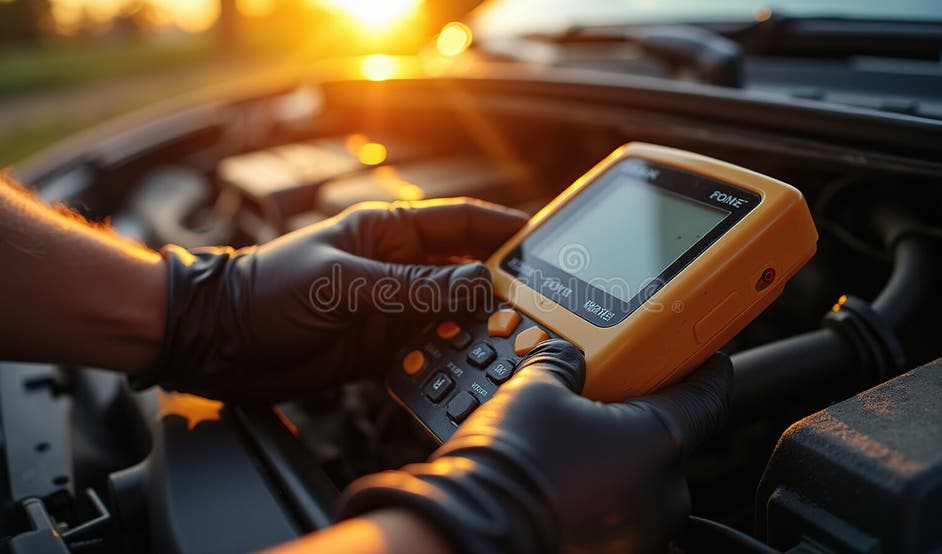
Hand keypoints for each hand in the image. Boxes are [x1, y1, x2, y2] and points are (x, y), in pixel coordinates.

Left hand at [136, 198, 527, 402]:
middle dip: (502, 287)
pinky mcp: (383, 349)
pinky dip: (452, 361)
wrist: (217, 342)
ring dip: (480, 329)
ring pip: (455, 316)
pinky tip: (469, 371)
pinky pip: (431, 353)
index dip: (504, 229)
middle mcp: (398, 269)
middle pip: (467, 272)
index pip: (461, 221)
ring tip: (511, 343)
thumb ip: (411, 288)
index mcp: (388, 231)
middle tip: (539, 306)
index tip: (543, 243)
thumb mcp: (341, 282)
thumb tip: (476, 286)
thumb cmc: (265, 291)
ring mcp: (393, 310)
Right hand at [336, 340, 732, 552]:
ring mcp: (644, 531)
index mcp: (659, 440)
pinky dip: (600, 500)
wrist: (470, 525)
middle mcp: (665, 492)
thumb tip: (568, 358)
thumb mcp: (536, 388)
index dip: (704, 367)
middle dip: (637, 420)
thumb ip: (566, 364)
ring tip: (568, 451)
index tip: (700, 354)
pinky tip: (565, 487)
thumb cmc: (510, 462)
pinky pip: (620, 516)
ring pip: (642, 482)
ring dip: (617, 464)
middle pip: (669, 440)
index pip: (709, 394)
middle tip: (597, 405)